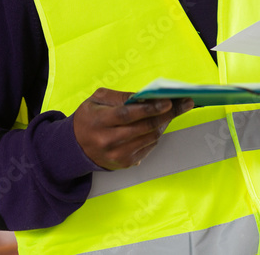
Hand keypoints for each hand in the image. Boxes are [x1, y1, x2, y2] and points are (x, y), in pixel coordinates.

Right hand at [71, 88, 193, 169]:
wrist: (76, 146)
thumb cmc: (89, 118)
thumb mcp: (97, 100)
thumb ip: (119, 96)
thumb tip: (145, 96)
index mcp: (99, 121)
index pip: (127, 115)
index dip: (149, 108)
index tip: (167, 101)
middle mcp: (108, 141)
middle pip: (143, 127)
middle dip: (167, 114)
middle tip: (183, 103)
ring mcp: (117, 155)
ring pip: (150, 137)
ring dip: (164, 123)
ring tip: (173, 110)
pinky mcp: (125, 163)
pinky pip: (149, 147)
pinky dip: (156, 134)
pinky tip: (159, 123)